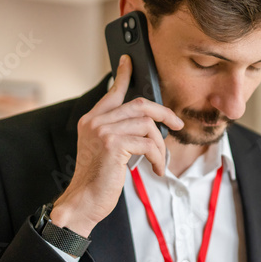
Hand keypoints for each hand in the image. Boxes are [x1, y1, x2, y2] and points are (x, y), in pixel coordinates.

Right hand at [50, 55, 183, 236]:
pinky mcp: (114, 145)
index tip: (129, 61)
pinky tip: (156, 169)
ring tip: (159, 161)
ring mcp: (104, 131)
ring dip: (160, 146)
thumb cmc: (96, 179)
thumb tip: (146, 122)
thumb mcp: (103, 150)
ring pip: (148, 125)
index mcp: (92, 120)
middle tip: (176, 125)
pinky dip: (158, 158)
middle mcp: (96, 122)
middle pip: (140, 105)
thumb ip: (117, 132)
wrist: (84, 200)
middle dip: (164, 114)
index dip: (123, 75)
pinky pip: (148, 144)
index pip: (112, 92)